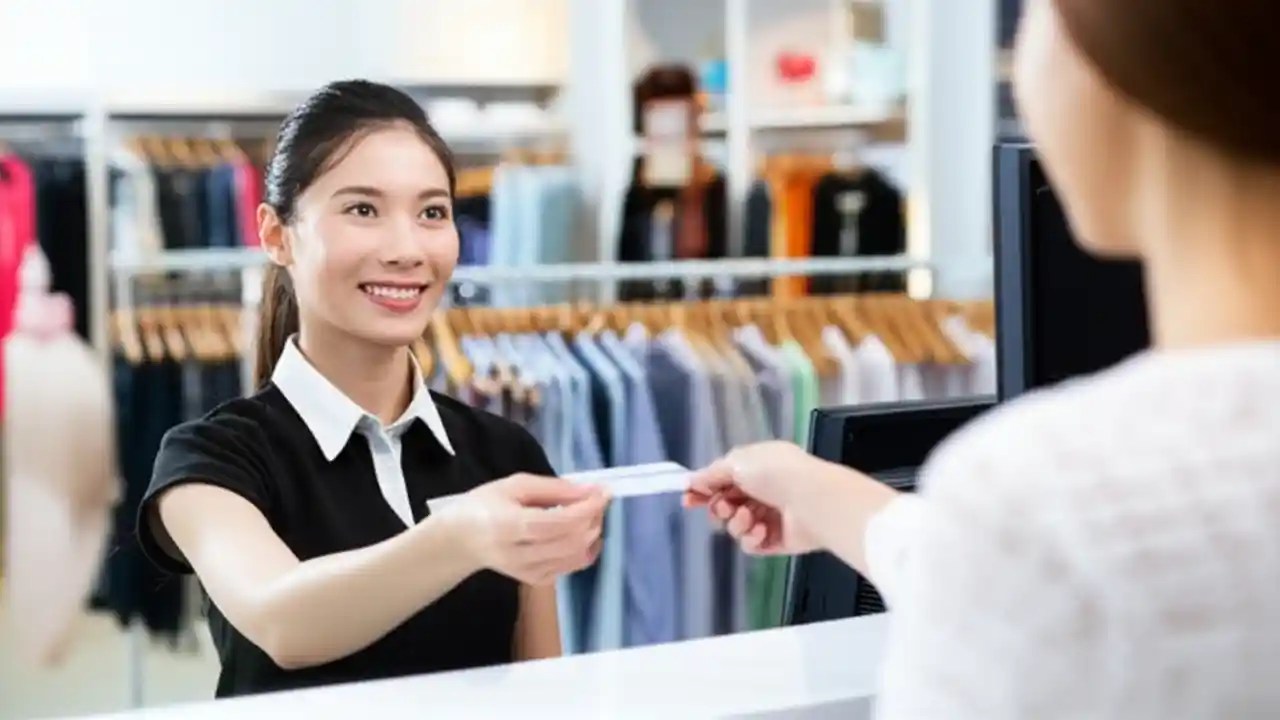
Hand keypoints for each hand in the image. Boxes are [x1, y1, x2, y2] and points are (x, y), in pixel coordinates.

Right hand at [446, 474, 608, 584]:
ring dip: (593, 533)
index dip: (586, 509)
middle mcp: (518, 555)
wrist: (463, 539)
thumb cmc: (487, 505)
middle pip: (571, 542)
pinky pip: (572, 566)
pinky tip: (582, 533)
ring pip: (576, 557)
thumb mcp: (516, 485)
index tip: (603, 492)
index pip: (557, 523)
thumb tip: (592, 491)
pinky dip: (585, 548)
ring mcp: (528, 572)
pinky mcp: (536, 581)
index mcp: (508, 526)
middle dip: (593, 519)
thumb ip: (555, 488)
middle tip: (597, 500)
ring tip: (590, 514)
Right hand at [682, 441, 824, 555]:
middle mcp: (761, 492)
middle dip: (719, 508)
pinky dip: (752, 538)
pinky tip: (761, 531)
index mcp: (754, 468)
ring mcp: (769, 517)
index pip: (721, 480)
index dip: (703, 491)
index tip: (688, 500)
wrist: (813, 499)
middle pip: (725, 506)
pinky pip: (751, 545)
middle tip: (725, 507)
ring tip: (748, 517)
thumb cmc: (776, 473)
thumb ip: (712, 474)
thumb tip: (691, 481)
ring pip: (735, 527)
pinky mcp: (776, 541)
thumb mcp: (737, 463)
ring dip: (736, 523)